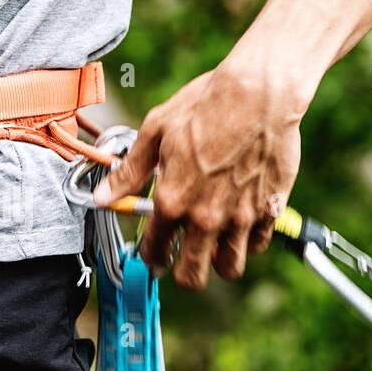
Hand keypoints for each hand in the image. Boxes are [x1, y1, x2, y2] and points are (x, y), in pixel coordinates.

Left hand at [94, 64, 308, 289]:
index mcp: (171, 200)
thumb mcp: (156, 131)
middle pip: (193, 277)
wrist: (260, 92)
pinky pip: (257, 244)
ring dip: (219, 261)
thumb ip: (129, 171)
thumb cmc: (206, 105)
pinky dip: (249, 240)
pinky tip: (240, 220)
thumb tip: (102, 196)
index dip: (151, 257)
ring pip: (229, 268)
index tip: (155, 255)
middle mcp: (204, 217)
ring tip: (214, 242)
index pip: (154, 251)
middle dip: (184, 273)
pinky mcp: (268, 210)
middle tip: (184, 259)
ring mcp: (239, 217)